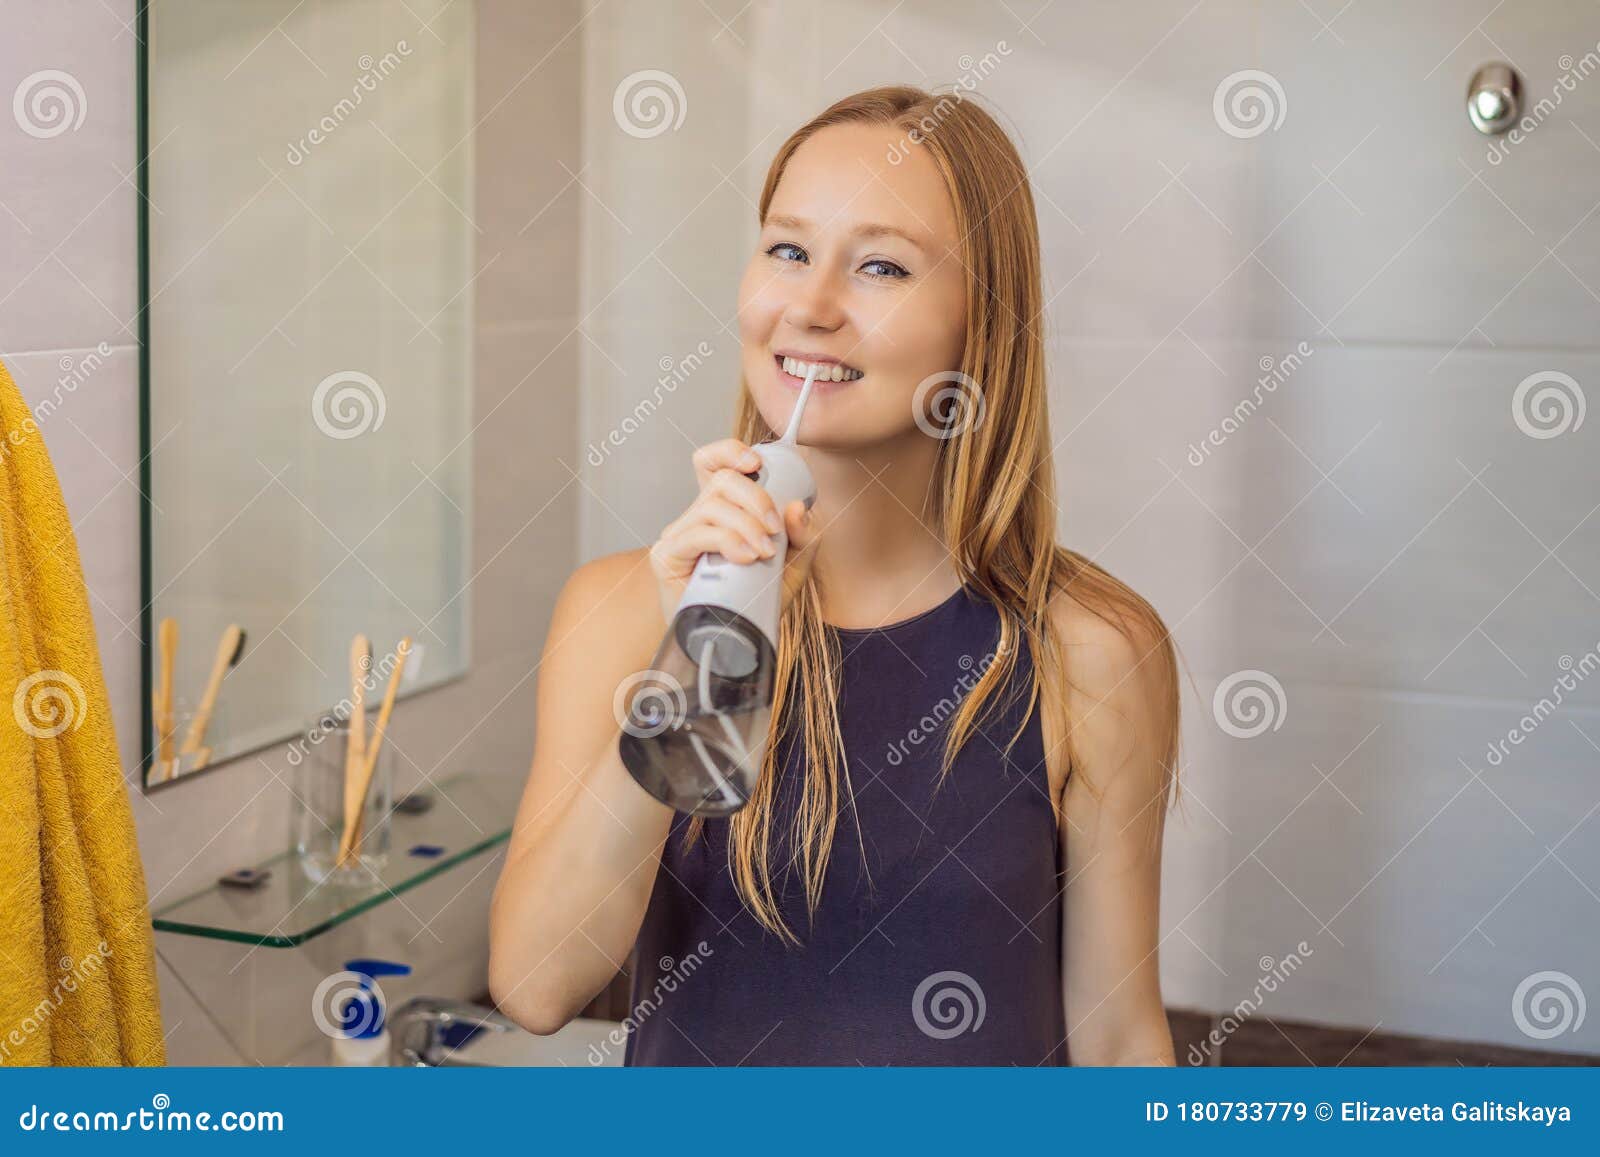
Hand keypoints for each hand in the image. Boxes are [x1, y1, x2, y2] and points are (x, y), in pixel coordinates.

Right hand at [648, 438, 820, 627]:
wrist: (724, 646)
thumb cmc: (753, 602)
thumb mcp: (791, 568)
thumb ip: (803, 538)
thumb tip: (798, 508)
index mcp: (722, 510)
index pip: (712, 463)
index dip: (729, 451)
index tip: (756, 464)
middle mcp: (697, 516)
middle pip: (720, 480)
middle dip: (756, 498)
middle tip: (774, 530)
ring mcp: (679, 535)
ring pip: (711, 505)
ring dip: (746, 524)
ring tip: (763, 553)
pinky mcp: (666, 556)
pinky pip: (696, 533)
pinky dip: (726, 540)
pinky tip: (744, 558)